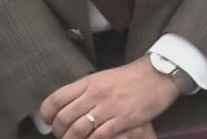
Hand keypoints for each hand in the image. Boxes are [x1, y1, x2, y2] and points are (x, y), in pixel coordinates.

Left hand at [41, 57, 178, 138]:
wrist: (160, 74)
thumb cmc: (132, 77)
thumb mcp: (104, 78)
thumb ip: (85, 91)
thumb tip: (67, 106)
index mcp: (88, 83)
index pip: (55, 100)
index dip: (46, 115)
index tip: (49, 123)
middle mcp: (95, 94)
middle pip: (63, 118)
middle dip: (59, 132)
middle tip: (64, 136)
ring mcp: (109, 107)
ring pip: (78, 130)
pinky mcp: (123, 119)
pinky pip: (99, 136)